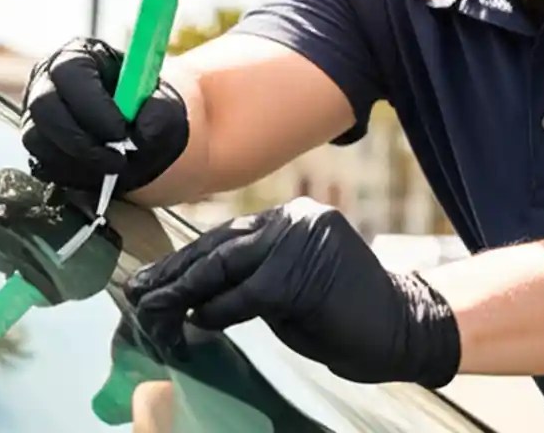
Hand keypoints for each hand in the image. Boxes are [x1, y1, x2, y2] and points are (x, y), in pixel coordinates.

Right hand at [19, 37, 187, 194]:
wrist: (136, 135)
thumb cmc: (147, 111)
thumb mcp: (167, 107)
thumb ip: (161, 113)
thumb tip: (142, 132)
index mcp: (79, 55)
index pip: (70, 72)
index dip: (92, 106)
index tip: (121, 133)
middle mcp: (47, 80)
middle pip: (43, 107)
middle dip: (80, 141)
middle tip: (116, 162)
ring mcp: (35, 113)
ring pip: (37, 140)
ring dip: (77, 163)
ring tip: (112, 169)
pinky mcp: (35, 144)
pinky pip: (40, 164)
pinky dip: (69, 177)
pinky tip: (97, 177)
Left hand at [122, 197, 461, 387]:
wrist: (406, 327)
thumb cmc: (346, 311)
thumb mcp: (293, 281)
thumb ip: (252, 274)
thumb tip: (196, 291)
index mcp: (289, 217)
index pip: (224, 236)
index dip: (184, 260)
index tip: (151, 278)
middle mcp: (291, 220)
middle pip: (216, 247)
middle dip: (172, 274)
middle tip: (137, 294)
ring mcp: (295, 244)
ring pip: (222, 268)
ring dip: (181, 293)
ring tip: (151, 310)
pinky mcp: (296, 278)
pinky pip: (241, 297)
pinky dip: (215, 312)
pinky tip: (193, 323)